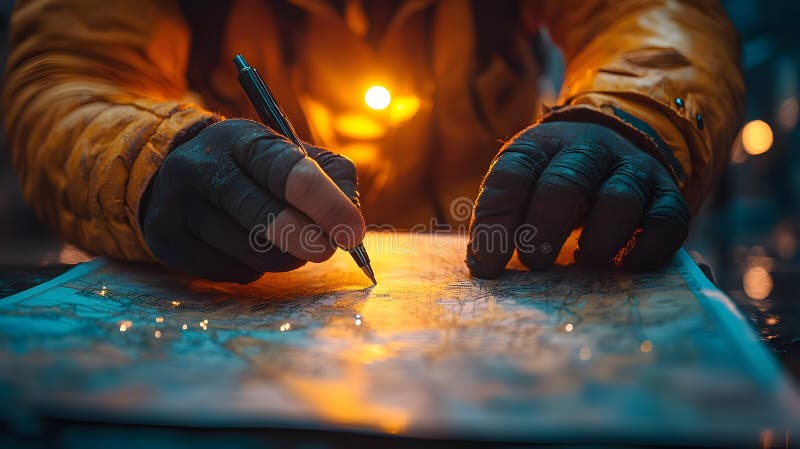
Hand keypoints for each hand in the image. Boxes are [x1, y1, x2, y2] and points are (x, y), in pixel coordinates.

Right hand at [141, 119, 364, 282]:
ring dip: (287, 257)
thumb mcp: (287, 153)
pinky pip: (232, 271)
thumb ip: (330, 176)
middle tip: (329, 250)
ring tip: (292, 243)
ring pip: (252, 252)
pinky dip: (256, 269)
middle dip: (306, 238)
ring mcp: (178, 205)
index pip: (285, 169)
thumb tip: (352, 218)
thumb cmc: (252, 168)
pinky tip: (249, 248)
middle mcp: (202, 167)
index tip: (353, 230)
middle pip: (263, 215)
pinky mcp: (166, 240)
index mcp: (241, 138)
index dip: (325, 202)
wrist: (173, 174)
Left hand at [466, 121, 688, 277]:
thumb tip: (483, 266)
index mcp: (540, 146)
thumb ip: (502, 222)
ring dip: (599, 238)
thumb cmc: (553, 184)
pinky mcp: (666, 193)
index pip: (513, 175)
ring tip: (582, 262)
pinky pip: (667, 219)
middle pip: (566, 182)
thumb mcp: (522, 187)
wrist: (613, 151)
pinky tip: (624, 267)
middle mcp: (588, 149)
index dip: (496, 220)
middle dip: (545, 226)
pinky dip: (648, 247)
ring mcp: (631, 169)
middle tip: (533, 260)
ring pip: (621, 198)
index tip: (486, 264)